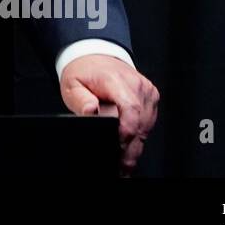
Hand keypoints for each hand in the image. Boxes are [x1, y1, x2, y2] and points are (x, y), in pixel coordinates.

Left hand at [59, 54, 158, 175]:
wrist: (96, 58)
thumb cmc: (85, 73)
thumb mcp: (72, 86)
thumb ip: (81, 100)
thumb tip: (90, 111)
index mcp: (116, 80)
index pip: (130, 108)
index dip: (127, 130)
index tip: (119, 145)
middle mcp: (136, 84)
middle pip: (141, 122)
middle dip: (131, 147)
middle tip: (121, 166)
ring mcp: (146, 91)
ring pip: (147, 125)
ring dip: (136, 144)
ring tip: (124, 161)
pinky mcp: (151, 97)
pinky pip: (149, 121)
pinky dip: (140, 134)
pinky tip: (129, 145)